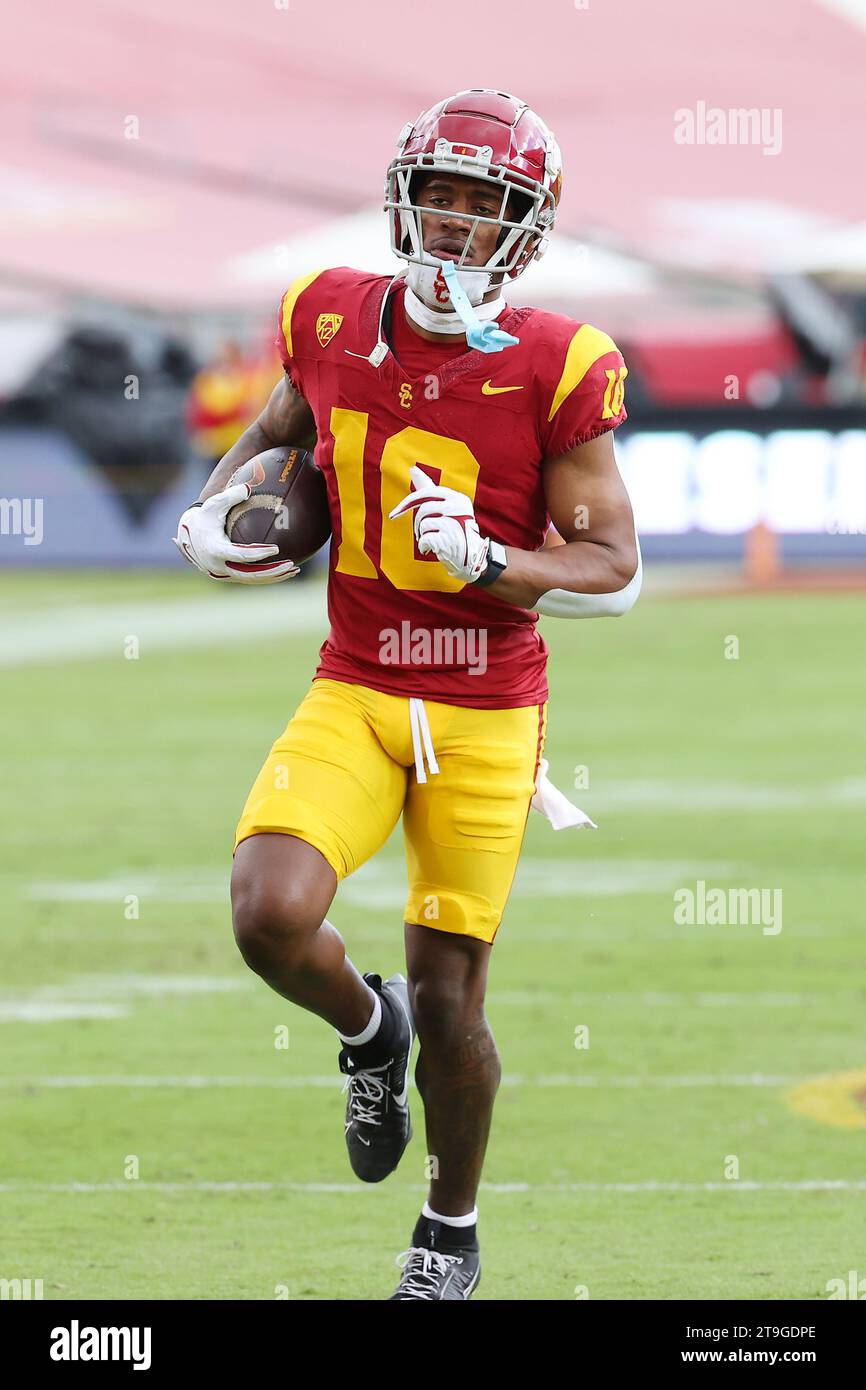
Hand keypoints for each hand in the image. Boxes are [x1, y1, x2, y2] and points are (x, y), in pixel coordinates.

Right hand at [173, 483, 299, 583]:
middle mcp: (219, 566)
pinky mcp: (229, 576)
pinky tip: (284, 571)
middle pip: (249, 574)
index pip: (240, 556)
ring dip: (274, 577)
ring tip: (295, 569)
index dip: (258, 554)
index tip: (276, 549)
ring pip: (252, 580)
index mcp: (215, 550)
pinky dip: (267, 576)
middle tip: (291, 564)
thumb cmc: (204, 517)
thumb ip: (231, 496)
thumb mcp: (214, 504)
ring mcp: (224, 574)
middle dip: (272, 571)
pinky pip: (250, 578)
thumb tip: (249, 488)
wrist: (187, 535)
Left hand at [388, 465, 489, 582]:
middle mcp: (458, 507)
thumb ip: (428, 488)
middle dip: (418, 522)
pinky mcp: (449, 538)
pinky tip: (433, 549)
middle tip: (419, 532)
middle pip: (424, 508)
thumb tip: (412, 468)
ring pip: (423, 524)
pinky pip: (425, 539)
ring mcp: (454, 522)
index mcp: (458, 498)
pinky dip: (424, 546)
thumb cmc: (455, 530)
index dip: (408, 503)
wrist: (471, 557)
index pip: (427, 492)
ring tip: (434, 540)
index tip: (394, 513)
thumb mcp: (445, 507)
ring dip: (423, 535)